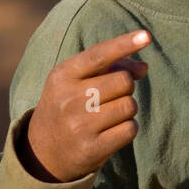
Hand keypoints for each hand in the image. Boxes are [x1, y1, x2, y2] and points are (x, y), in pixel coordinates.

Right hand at [22, 31, 149, 181]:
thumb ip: (109, 67)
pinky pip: (130, 129)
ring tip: (110, 114)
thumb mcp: (76, 81)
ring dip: (127, 108)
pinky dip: (128, 128)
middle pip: (123, 81)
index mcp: (62, 75)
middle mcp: (68, 99)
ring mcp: (79, 126)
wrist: (42, 152)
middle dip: (126, 86)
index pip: (99, 55)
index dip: (124, 44)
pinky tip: (112, 131)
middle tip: (112, 95)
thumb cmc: (67, 106)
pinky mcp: (92, 149)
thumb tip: (143, 68)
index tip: (147, 36)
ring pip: (129, 105)